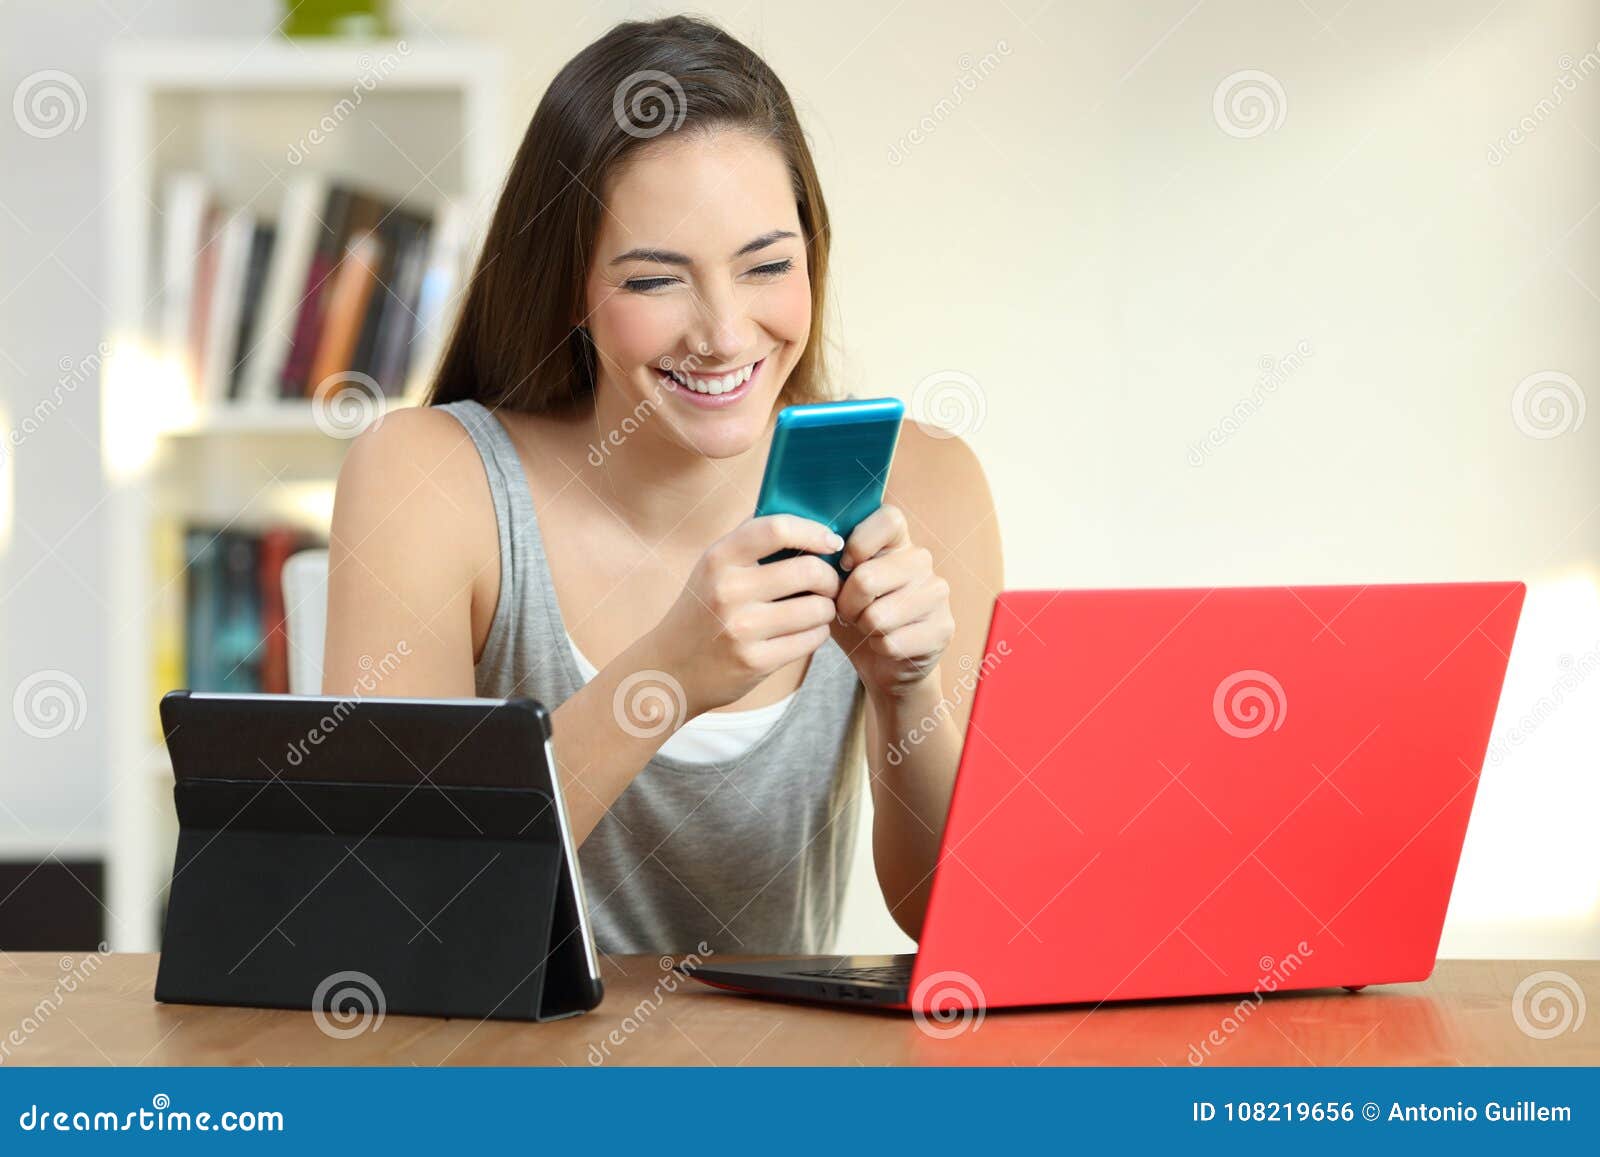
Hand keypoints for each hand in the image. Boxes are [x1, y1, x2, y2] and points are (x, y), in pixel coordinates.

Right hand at [646, 514, 842, 715]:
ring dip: (827, 609)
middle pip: (808, 571)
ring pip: (818, 609)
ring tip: (817, 609)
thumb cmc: (703, 610)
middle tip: (829, 584)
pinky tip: (807, 631)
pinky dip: (818, 633)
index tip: (831, 542)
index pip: (776, 529)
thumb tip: (802, 512)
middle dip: (830, 578)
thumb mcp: (713, 568)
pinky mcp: (755, 662)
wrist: (671, 668)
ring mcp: (741, 629)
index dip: (814, 531)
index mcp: (719, 558)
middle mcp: (728, 590)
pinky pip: (812, 639)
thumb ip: (750, 540)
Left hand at [830, 504, 952, 700]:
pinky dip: (879, 648)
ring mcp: (937, 593)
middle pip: (867, 578)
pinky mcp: (943, 628)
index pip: (888, 518)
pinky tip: (888, 644)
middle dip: (846, 605)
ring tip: (870, 627)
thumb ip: (828, 563)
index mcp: (898, 541)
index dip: (859, 543)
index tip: (845, 566)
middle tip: (851, 612)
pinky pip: (891, 642)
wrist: (886, 661)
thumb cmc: (856, 614)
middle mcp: (922, 561)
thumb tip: (809, 552)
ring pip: (877, 617)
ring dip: (863, 629)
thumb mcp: (838, 584)